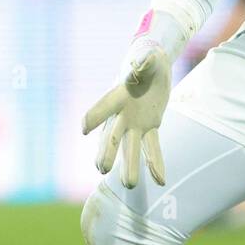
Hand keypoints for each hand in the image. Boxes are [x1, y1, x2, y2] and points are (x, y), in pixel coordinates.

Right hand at [82, 40, 170, 187]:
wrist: (153, 66)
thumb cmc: (149, 60)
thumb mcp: (150, 59)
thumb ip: (143, 63)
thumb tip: (139, 66)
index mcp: (119, 96)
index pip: (104, 107)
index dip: (94, 116)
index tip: (84, 128)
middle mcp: (123, 114)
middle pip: (113, 135)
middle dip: (107, 151)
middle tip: (101, 168)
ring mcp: (135, 123)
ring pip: (131, 147)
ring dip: (130, 166)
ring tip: (129, 185)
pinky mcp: (150, 127)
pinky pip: (152, 147)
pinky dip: (156, 163)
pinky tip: (160, 181)